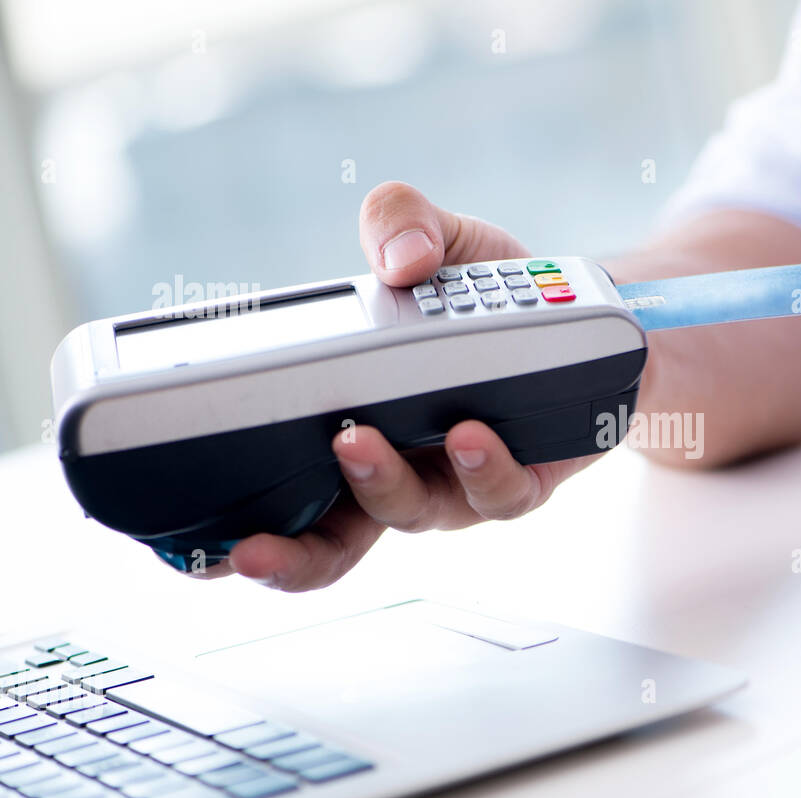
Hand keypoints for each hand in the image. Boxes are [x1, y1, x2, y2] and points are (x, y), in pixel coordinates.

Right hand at [205, 182, 594, 589]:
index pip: (282, 500)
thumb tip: (397, 256)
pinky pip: (500, 494)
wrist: (587, 321)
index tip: (196, 550)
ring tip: (362, 438)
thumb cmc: (490, 297)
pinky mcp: (523, 479)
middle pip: (331, 543)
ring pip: (412, 512)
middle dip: (287, 553)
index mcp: (348, 426)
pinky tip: (471, 433)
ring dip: (379, 483)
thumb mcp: (440, 244)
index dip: (242, 533)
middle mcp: (397, 469)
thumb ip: (402, 223)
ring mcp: (456, 482)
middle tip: (250, 542)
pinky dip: (481, 467)